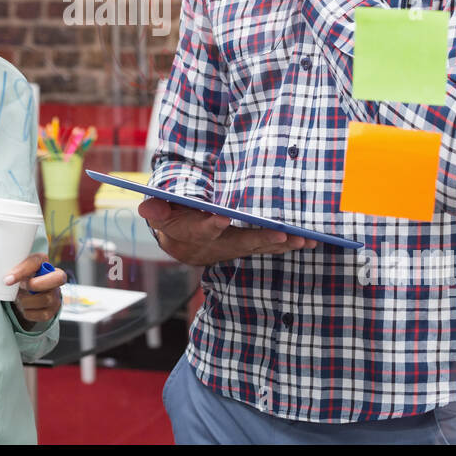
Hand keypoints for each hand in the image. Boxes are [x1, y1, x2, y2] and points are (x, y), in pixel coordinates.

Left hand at [0, 250, 64, 324]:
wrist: (28, 294)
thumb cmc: (15, 276)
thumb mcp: (2, 268)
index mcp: (40, 261)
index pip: (37, 261)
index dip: (23, 270)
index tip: (6, 280)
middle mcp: (53, 275)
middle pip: (58, 277)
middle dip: (38, 285)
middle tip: (19, 291)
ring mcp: (55, 292)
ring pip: (47, 298)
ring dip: (29, 301)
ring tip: (18, 299)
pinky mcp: (54, 308)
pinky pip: (45, 314)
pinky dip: (31, 313)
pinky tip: (24, 309)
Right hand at [138, 197, 316, 266]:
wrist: (180, 241)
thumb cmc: (173, 214)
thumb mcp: (160, 210)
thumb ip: (156, 208)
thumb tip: (146, 207)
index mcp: (192, 232)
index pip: (201, 229)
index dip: (210, 225)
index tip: (221, 217)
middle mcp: (215, 245)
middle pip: (239, 243)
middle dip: (261, 239)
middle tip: (281, 234)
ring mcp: (234, 248)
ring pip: (258, 247)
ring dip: (281, 244)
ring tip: (302, 239)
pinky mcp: (248, 248)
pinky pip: (269, 248)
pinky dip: (287, 245)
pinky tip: (309, 242)